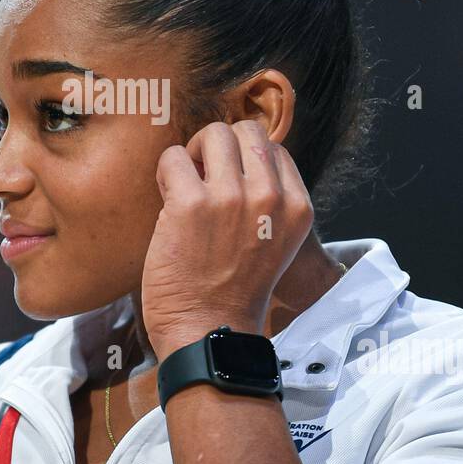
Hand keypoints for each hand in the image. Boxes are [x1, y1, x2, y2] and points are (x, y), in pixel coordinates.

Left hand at [141, 119, 313, 358]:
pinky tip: (168, 201)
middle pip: (247, 131)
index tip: (227, 184)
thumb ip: (267, 202)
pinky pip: (173, 157)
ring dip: (193, 153)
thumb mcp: (274, 242)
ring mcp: (231, 198)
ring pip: (214, 134)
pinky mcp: (191, 204)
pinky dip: (166, 172)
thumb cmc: (234, 291)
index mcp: (296, 207)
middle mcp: (270, 198)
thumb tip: (235, 160)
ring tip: (185, 185)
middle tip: (203, 175)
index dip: (245, 160)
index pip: (275, 149)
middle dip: (221, 146)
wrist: (209, 332)